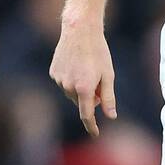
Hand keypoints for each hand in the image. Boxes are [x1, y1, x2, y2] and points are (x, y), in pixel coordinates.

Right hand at [49, 20, 115, 136]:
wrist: (79, 30)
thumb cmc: (98, 52)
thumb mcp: (108, 75)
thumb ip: (108, 98)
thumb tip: (110, 116)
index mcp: (84, 89)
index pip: (87, 115)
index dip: (92, 126)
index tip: (95, 133)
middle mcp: (69, 86)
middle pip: (80, 102)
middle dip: (90, 98)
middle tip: (98, 81)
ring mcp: (59, 80)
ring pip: (71, 93)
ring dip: (80, 88)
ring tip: (86, 68)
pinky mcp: (53, 72)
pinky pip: (64, 82)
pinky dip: (71, 79)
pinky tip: (76, 64)